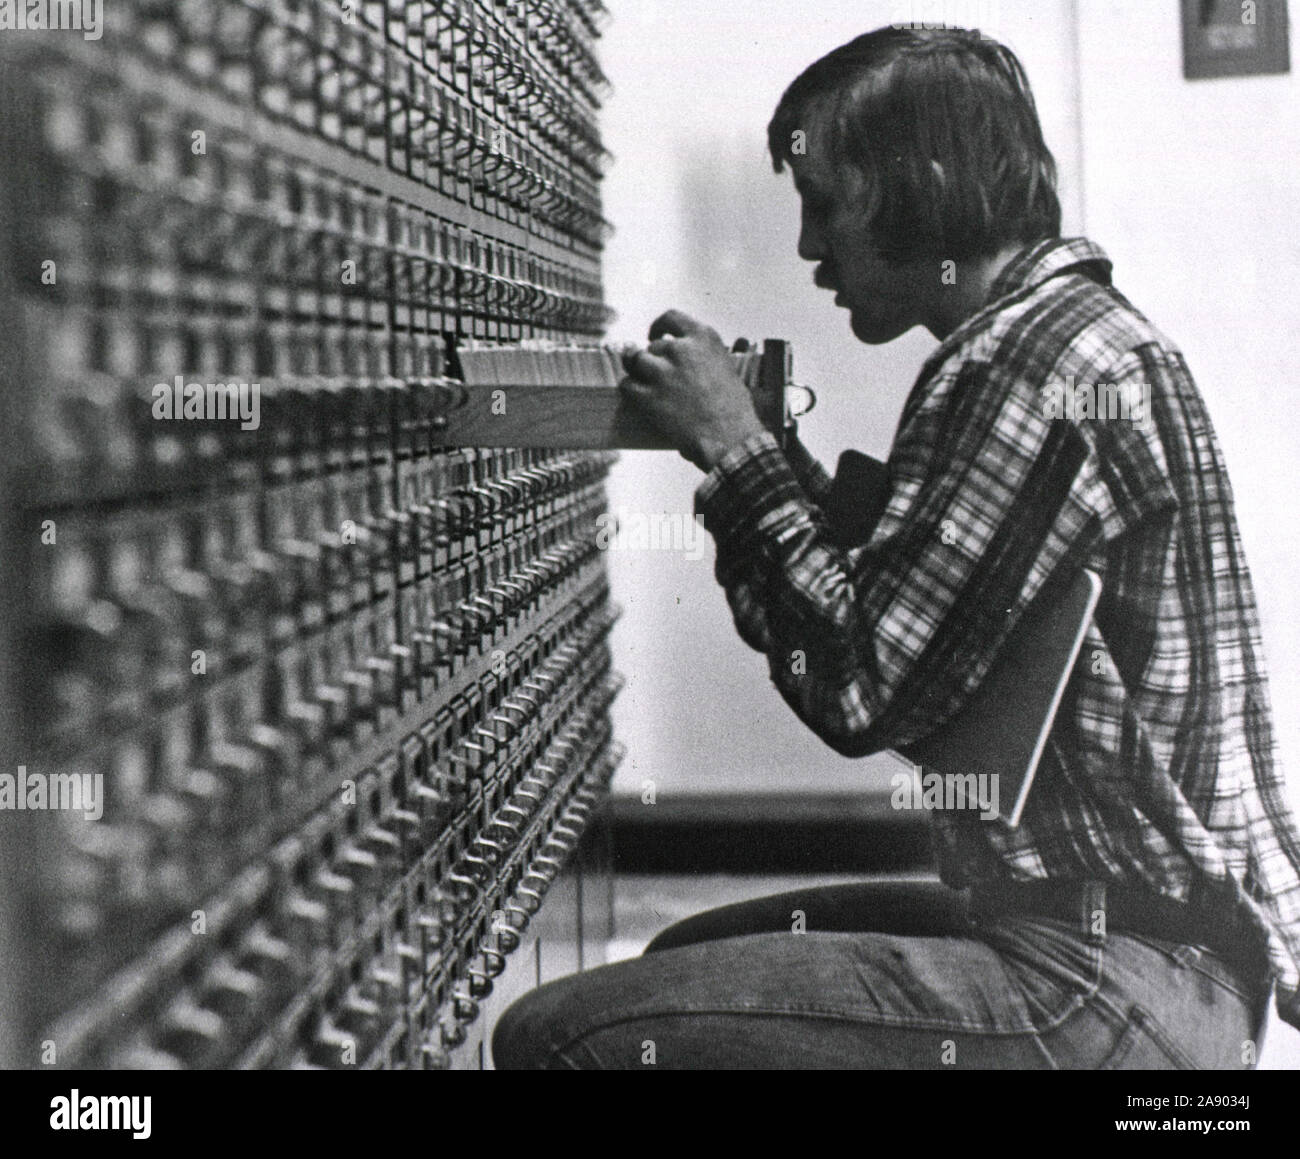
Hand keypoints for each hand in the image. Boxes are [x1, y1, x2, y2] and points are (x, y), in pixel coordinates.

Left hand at [620, 310, 768, 470]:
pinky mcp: (647, 395)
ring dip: (638, 372)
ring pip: (635, 361)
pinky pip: (627, 385)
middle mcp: (680, 350)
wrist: (729, 438)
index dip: (658, 327)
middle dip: (653, 361)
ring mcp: (662, 372)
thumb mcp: (724, 366)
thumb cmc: (733, 408)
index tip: (653, 336)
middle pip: (652, 347)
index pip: (671, 318)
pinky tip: (641, 401)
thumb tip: (677, 353)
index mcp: (703, 338)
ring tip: (647, 386)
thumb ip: (700, 354)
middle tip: (659, 378)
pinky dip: (631, 392)